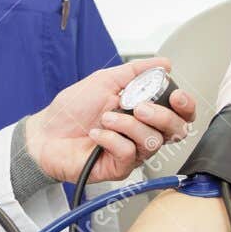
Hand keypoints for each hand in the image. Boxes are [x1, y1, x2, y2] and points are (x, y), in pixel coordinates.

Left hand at [24, 57, 195, 183]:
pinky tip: (97, 134)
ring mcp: (132, 151)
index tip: (175, 95)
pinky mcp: (119, 168)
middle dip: (160, 116)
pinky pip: (128, 153)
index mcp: (144, 111)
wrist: (46, 133)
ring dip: (127, 124)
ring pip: (152, 141)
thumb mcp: (104, 80)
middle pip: (176, 130)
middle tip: (138, 107)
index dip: (185, 106)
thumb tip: (164, 63)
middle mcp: (142, 132)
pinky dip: (111, 139)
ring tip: (106, 117)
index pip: (179, 113)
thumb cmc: (71, 110)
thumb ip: (136, 71)